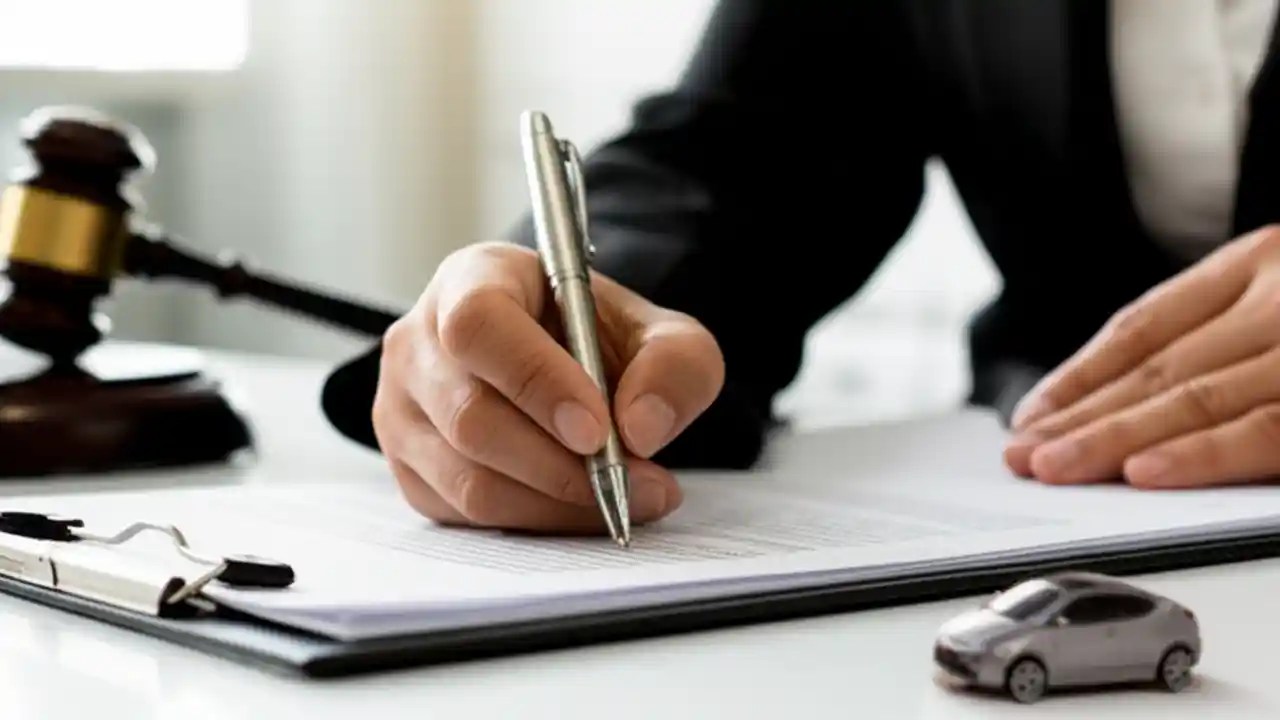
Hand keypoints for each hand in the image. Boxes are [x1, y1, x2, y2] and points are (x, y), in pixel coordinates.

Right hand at [372, 242, 723, 532]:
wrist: (569, 365)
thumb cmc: (600, 340)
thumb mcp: (661, 333)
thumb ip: (673, 364)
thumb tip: (642, 428)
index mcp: (473, 280)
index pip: (478, 325)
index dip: (535, 381)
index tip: (597, 428)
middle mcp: (420, 342)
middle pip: (472, 417)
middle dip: (562, 464)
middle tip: (635, 479)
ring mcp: (403, 410)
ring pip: (469, 479)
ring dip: (557, 502)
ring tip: (627, 497)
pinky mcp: (411, 469)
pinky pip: (467, 515)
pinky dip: (536, 521)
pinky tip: (584, 507)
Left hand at [1004, 225, 1279, 488]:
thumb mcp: (1278, 304)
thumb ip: (1229, 338)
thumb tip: (1126, 403)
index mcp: (1258, 259)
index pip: (1144, 324)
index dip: (1080, 375)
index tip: (1030, 416)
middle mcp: (1278, 293)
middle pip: (1157, 366)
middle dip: (1080, 417)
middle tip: (1019, 455)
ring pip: (1195, 397)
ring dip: (1114, 440)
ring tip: (1052, 469)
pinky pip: (1262, 431)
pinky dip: (1199, 455)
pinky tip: (1142, 473)